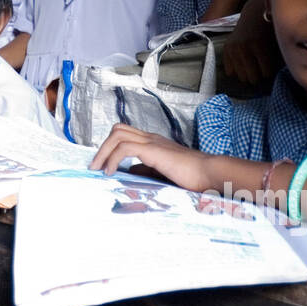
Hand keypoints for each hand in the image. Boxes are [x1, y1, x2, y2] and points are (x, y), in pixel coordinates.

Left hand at [90, 123, 211, 189]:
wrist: (211, 173)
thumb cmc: (193, 176)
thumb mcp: (164, 173)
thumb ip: (147, 170)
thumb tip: (130, 172)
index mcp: (154, 142)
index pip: (125, 135)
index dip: (110, 147)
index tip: (102, 165)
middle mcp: (151, 138)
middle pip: (118, 130)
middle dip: (103, 147)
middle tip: (96, 166)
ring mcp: (152, 141)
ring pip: (117, 134)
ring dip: (103, 151)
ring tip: (99, 169)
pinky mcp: (153, 150)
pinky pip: (124, 148)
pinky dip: (113, 158)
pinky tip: (111, 172)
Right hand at [222, 6, 279, 88]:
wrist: (254, 14)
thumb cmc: (269, 30)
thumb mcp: (276, 42)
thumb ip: (275, 59)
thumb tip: (272, 78)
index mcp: (259, 46)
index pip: (266, 73)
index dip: (269, 73)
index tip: (270, 69)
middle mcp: (244, 48)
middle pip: (252, 77)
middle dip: (258, 77)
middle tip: (260, 72)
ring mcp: (233, 49)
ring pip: (241, 76)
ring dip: (248, 75)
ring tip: (252, 70)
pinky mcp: (226, 49)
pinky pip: (229, 70)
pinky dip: (236, 71)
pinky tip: (242, 66)